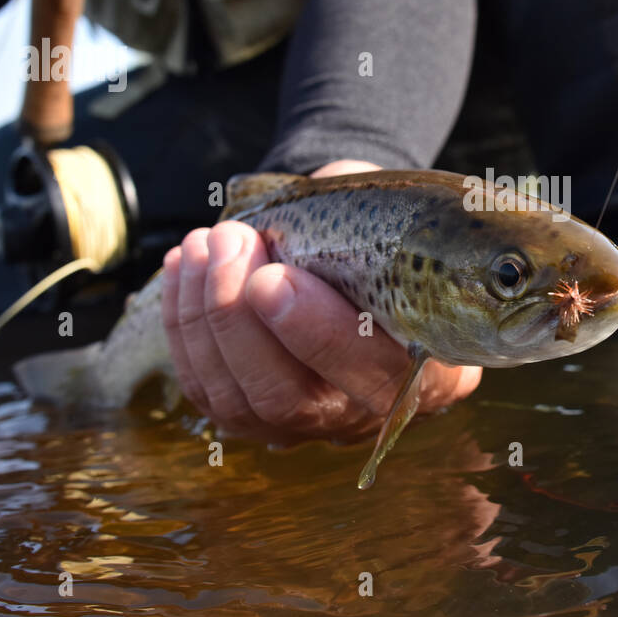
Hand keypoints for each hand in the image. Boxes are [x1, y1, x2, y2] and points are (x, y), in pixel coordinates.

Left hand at [159, 163, 482, 445]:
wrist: (351, 253)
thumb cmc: (382, 236)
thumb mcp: (397, 220)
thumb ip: (373, 214)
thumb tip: (327, 193)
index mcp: (433, 373)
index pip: (375, 373)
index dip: (319, 335)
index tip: (274, 279)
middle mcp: (368, 412)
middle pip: (292, 398)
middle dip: (242, 321)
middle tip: (229, 243)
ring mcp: (305, 423)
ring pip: (239, 399)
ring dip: (205, 316)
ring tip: (203, 244)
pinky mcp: (253, 416)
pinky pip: (206, 389)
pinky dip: (183, 327)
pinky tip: (184, 268)